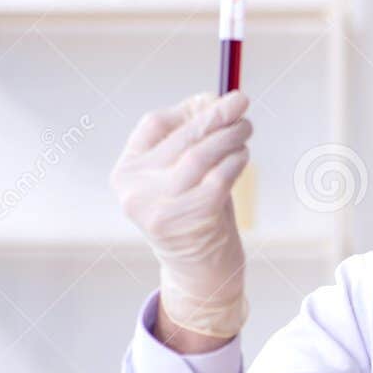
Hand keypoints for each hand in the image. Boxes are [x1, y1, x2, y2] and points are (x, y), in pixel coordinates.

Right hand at [110, 91, 252, 339]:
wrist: (199, 274)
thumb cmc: (196, 217)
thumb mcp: (186, 178)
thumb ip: (192, 142)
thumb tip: (213, 98)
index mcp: (126, 173)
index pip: (153, 125)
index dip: (187, 109)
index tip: (215, 98)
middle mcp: (134, 189)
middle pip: (181, 137)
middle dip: (216, 116)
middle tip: (242, 103)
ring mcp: (158, 205)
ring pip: (201, 154)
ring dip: (229, 136)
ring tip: (246, 129)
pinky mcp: (187, 217)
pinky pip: (217, 177)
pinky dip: (234, 160)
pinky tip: (243, 155)